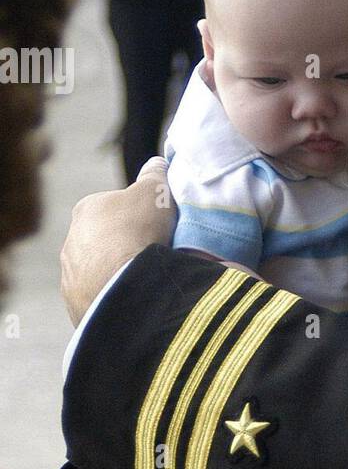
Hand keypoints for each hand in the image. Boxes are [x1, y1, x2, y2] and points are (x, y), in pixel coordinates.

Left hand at [60, 157, 176, 325]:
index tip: (155, 227)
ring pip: (99, 272)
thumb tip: (156, 163)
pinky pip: (99, 298)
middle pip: (104, 242)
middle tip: (152, 255)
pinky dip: (115, 297)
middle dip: (124, 247)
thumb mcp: (156, 192)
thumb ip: (155, 175)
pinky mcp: (76, 304)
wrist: (124, 284)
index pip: (113, 209)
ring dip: (118, 274)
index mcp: (87, 210)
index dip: (137, 216)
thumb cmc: (138, 230)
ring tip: (145, 281)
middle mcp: (71, 241)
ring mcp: (71, 276)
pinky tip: (134, 299)